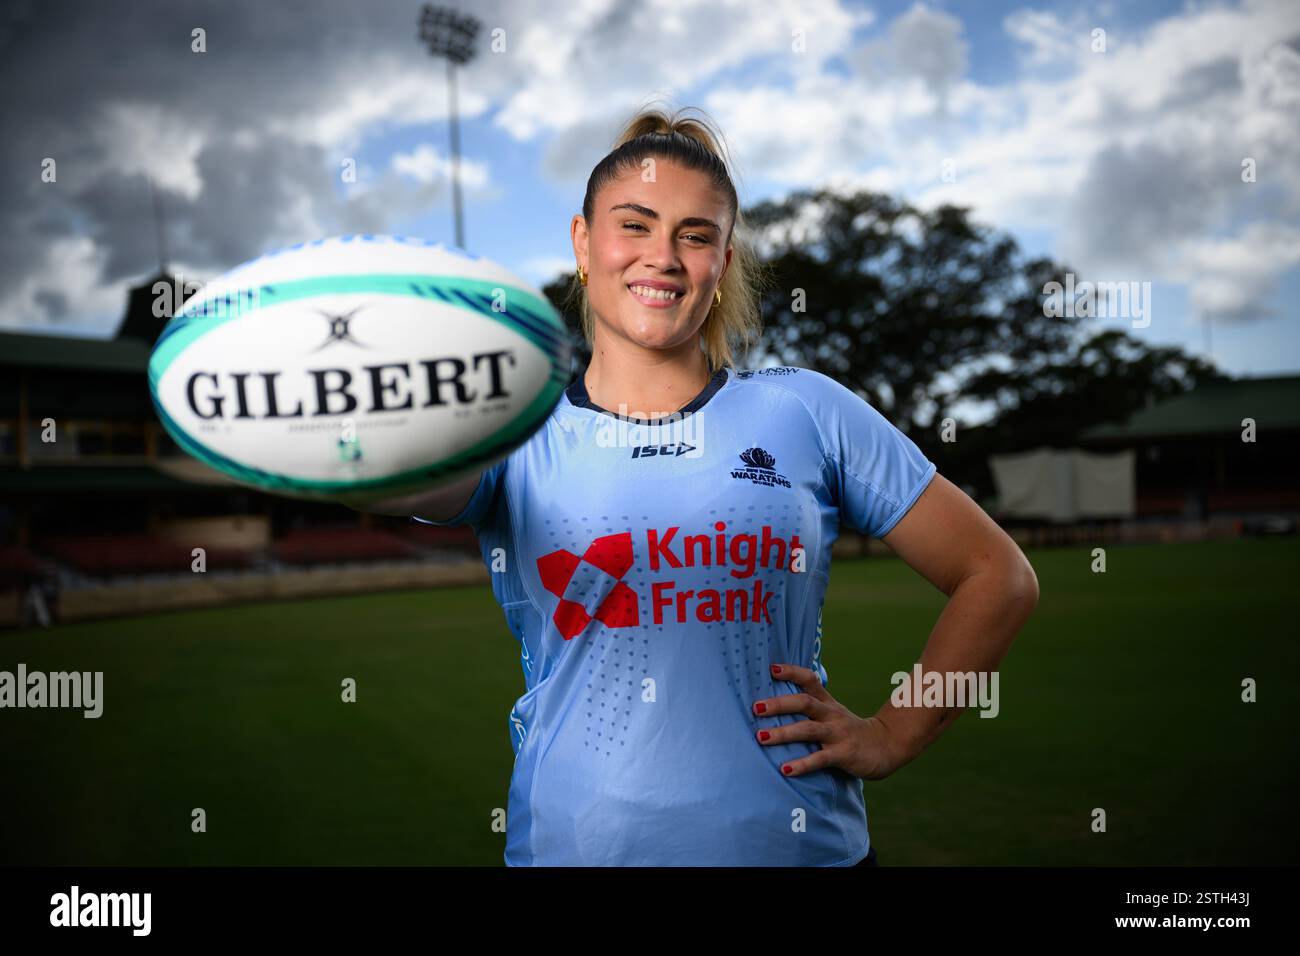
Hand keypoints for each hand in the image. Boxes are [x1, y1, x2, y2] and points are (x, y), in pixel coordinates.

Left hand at [753, 663, 904, 780]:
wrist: (886, 746)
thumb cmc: (850, 730)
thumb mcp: (833, 713)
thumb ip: (811, 707)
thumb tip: (774, 703)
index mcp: (828, 702)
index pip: (810, 680)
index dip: (791, 672)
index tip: (771, 668)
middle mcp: (831, 715)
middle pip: (804, 703)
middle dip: (779, 704)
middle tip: (756, 708)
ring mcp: (838, 734)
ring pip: (808, 730)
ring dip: (783, 733)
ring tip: (761, 737)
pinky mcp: (844, 754)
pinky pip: (820, 759)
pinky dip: (802, 764)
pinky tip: (785, 770)